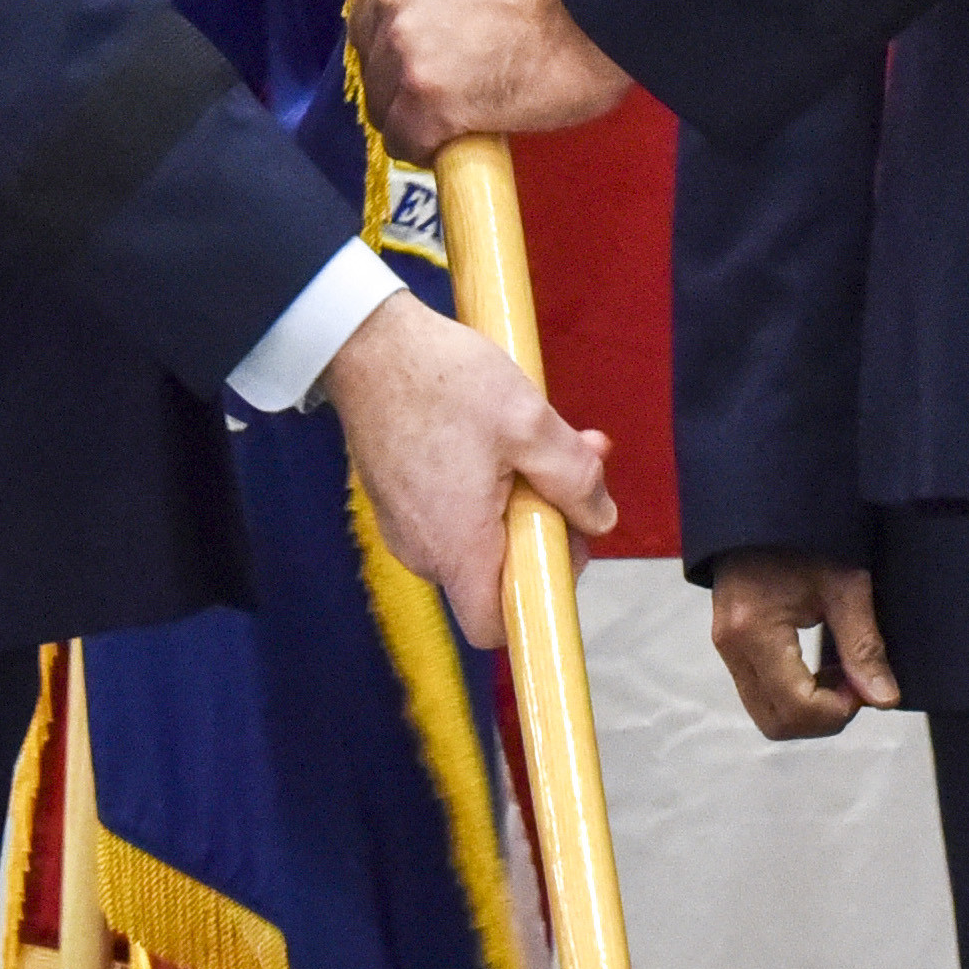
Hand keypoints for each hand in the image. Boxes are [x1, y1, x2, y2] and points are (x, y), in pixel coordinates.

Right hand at [317, 293, 618, 652]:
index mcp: (456, 545)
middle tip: (575, 468)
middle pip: (497, 575)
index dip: (541, 597)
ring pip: (480, 538)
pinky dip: (488, 488)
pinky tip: (504, 437)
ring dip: (522, 499)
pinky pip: (453, 514)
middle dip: (546, 525)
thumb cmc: (442, 380)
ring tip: (543, 441)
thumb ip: (572, 477)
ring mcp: (405, 526)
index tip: (565, 542)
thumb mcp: (528, 421)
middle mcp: (423, 549)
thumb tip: (601, 517)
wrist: (367, 343)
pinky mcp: (398, 499)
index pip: (497, 625)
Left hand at [351, 0, 636, 155]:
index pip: (369, 15)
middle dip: (403, 83)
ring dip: (416, 118)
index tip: (426, 61)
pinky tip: (461, 138)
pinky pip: (405, 141)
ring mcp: (406, 46)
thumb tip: (419, 23)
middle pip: (371, 62)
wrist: (603, 14)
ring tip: (463, 114)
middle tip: (452, 90)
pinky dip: (429, 149)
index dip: (397, 46)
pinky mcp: (425, 97)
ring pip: (383, 107)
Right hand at [707, 549, 899, 742]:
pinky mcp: (731, 644)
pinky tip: (821, 666)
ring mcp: (726, 648)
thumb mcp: (844, 584)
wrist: (766, 501)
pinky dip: (794, 694)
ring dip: (809, 709)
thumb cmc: (807, 533)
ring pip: (766, 713)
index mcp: (755, 632)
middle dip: (823, 718)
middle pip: (776, 723)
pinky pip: (760, 693)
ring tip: (841, 673)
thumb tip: (885, 700)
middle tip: (855, 684)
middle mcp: (732, 647)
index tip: (864, 685)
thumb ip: (864, 645)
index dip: (838, 711)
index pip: (796, 708)